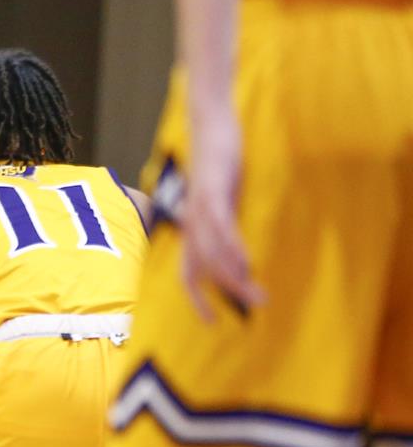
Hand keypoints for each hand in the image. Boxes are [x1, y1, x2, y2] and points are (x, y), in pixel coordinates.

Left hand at [180, 108, 264, 319]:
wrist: (210, 124)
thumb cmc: (217, 162)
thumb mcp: (221, 198)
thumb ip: (226, 222)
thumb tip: (236, 248)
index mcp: (192, 227)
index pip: (189, 272)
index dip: (197, 299)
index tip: (211, 322)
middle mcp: (191, 223)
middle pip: (203, 269)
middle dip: (225, 294)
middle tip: (251, 312)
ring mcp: (199, 208)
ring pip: (213, 253)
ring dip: (235, 277)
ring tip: (258, 295)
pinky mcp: (212, 191)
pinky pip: (220, 226)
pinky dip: (231, 247)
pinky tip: (245, 263)